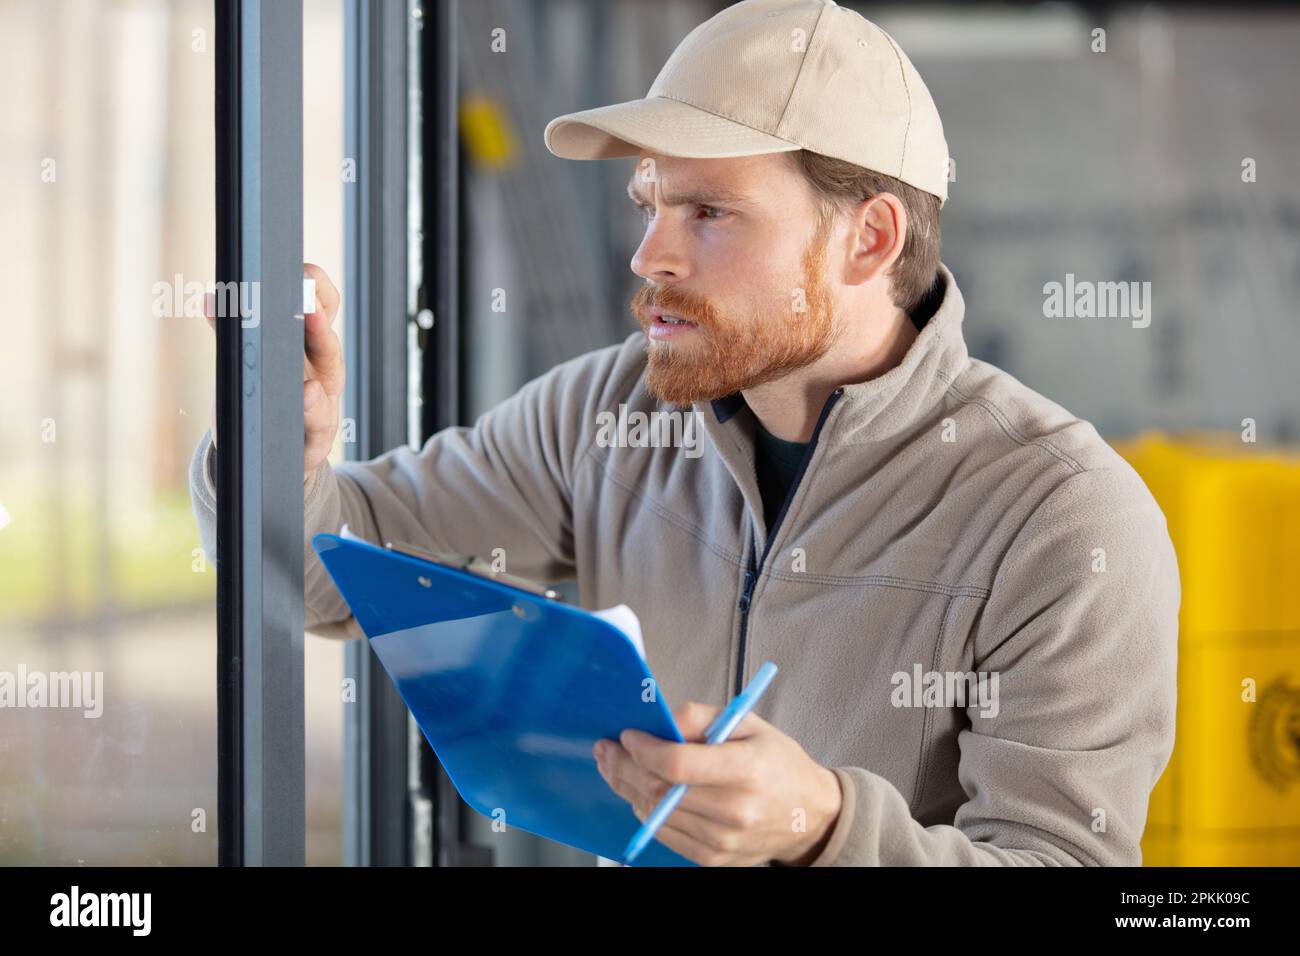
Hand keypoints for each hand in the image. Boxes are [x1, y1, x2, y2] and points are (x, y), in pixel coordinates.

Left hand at [205, 262, 343, 484]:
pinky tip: (306, 401)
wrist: (270, 450)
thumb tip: (211, 298)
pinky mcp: (315, 440)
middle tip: (310, 312)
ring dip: (321, 379)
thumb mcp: (244, 363)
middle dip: (321, 329)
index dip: (318, 290)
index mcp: (308, 345)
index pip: (323, 309)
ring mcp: (324, 405)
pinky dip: (314, 415)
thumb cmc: (262, 398)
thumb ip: (231, 330)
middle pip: (330, 346)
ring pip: (329, 389)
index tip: (305, 274)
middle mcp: (322, 372)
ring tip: (309, 376)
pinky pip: (319, 428)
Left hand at [593, 701, 842, 865]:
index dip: (643, 749)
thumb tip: (657, 722)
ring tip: (616, 767)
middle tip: (605, 749)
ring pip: (656, 815)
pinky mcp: (714, 858)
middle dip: (623, 767)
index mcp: (746, 770)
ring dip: (628, 788)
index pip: (677, 764)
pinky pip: (665, 835)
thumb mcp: (747, 722)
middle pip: (660, 791)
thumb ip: (698, 716)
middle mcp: (734, 811)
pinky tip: (641, 793)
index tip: (627, 735)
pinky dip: (646, 812)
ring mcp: (723, 841)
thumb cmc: (777, 762)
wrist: (807, 814)